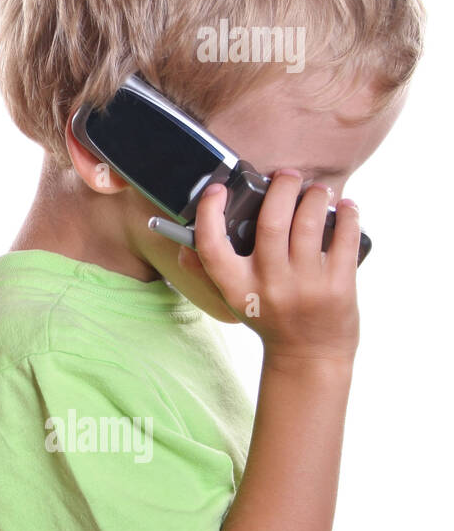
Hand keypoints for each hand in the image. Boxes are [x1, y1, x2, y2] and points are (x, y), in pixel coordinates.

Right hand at [179, 168, 361, 364]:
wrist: (309, 356)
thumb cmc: (269, 318)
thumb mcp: (234, 298)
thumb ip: (207, 270)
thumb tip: (182, 240)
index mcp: (237, 288)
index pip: (211, 245)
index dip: (208, 212)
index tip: (216, 190)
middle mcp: (269, 286)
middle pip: (271, 222)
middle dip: (281, 188)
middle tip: (286, 175)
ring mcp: (306, 286)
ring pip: (309, 224)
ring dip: (314, 196)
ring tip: (316, 189)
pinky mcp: (339, 287)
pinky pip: (344, 240)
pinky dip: (347, 216)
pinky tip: (346, 206)